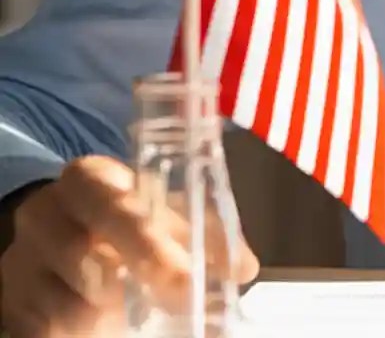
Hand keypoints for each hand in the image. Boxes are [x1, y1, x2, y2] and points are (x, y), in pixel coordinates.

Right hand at [0, 155, 258, 336]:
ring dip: (112, 320)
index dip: (146, 243)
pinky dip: (86, 337)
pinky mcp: (14, 306)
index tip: (185, 278)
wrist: (63, 233)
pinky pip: (47, 332)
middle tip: (182, 301)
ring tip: (140, 318)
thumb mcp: (168, 213)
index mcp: (88, 180)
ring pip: (67, 304)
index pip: (107, 202)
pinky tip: (111, 332)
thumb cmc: (129, 219)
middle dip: (136, 286)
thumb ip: (209, 236)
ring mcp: (21, 263)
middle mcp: (45, 215)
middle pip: (84, 256)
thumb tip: (242, 269)